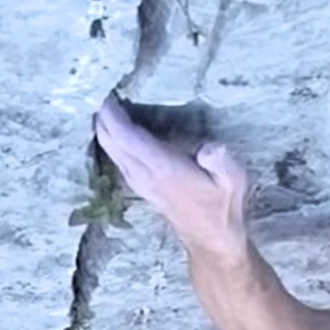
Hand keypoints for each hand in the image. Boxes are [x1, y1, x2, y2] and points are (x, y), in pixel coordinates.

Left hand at [93, 96, 248, 255]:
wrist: (211, 240)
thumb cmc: (223, 206)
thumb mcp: (233, 182)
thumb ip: (221, 162)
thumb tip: (209, 148)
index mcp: (164, 169)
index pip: (128, 137)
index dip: (113, 115)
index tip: (105, 92)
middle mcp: (145, 175)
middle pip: (111, 141)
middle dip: (101, 116)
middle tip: (95, 89)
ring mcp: (139, 182)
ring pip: (110, 150)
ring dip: (103, 127)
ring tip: (100, 103)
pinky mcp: (139, 186)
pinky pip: (116, 158)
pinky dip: (109, 140)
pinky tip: (109, 129)